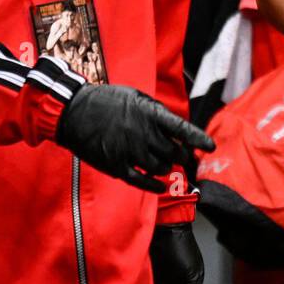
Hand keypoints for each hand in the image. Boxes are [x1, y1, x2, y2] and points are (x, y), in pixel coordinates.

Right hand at [55, 83, 214, 191]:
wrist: (73, 112)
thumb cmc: (107, 102)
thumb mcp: (135, 97)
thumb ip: (156, 112)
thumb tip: (175, 128)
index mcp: (149, 114)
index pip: (181, 128)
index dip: (198, 139)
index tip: (210, 146)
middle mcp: (142, 133)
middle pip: (174, 152)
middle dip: (183, 156)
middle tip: (184, 157)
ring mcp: (129, 151)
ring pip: (160, 167)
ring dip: (167, 167)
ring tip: (165, 163)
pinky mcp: (116, 166)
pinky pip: (141, 182)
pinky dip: (154, 185)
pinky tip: (161, 186)